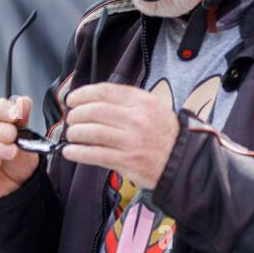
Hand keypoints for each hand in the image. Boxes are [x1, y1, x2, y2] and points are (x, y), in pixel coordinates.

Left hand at [62, 82, 180, 189]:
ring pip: (92, 132)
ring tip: (71, 134)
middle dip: (76, 114)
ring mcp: (131, 141)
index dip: (83, 94)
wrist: (183, 160)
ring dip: (76, 133)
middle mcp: (137, 119)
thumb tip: (96, 99)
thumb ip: (129, 101)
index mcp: (143, 102)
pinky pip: (96, 154)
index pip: (105, 92)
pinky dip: (78, 152)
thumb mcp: (154, 108)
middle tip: (71, 118)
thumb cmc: (166, 135)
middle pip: (95, 111)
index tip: (72, 99)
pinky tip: (70, 151)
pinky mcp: (127, 160)